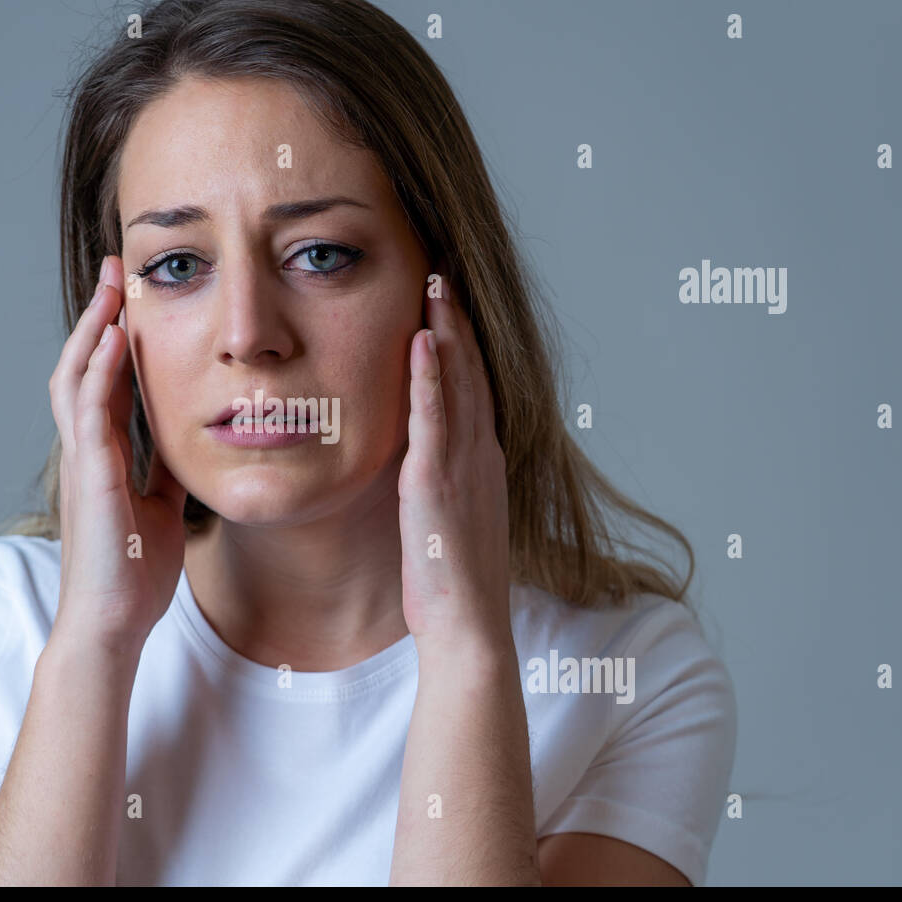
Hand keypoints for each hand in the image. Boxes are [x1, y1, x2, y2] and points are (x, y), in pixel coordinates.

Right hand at [47, 256, 187, 655]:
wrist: (112, 625)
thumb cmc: (132, 576)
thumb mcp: (161, 510)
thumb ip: (164, 474)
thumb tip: (184, 447)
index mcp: (104, 457)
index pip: (106, 382)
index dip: (116, 338)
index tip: (133, 299)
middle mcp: (87, 451)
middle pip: (84, 365)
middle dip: (99, 315)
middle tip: (116, 269)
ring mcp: (84, 461)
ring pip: (78, 377)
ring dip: (95, 328)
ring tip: (113, 286)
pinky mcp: (90, 478)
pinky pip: (90, 412)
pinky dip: (102, 371)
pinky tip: (117, 339)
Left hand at [398, 277, 512, 659]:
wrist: (468, 628)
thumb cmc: (451, 584)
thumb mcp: (448, 520)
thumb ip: (440, 483)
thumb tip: (421, 464)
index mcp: (481, 463)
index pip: (472, 389)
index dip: (462, 344)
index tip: (447, 305)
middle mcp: (480, 455)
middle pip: (470, 373)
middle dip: (457, 321)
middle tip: (443, 273)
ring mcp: (463, 467)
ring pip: (457, 384)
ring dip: (447, 331)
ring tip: (435, 283)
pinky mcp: (438, 484)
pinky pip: (434, 420)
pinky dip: (430, 378)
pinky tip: (423, 341)